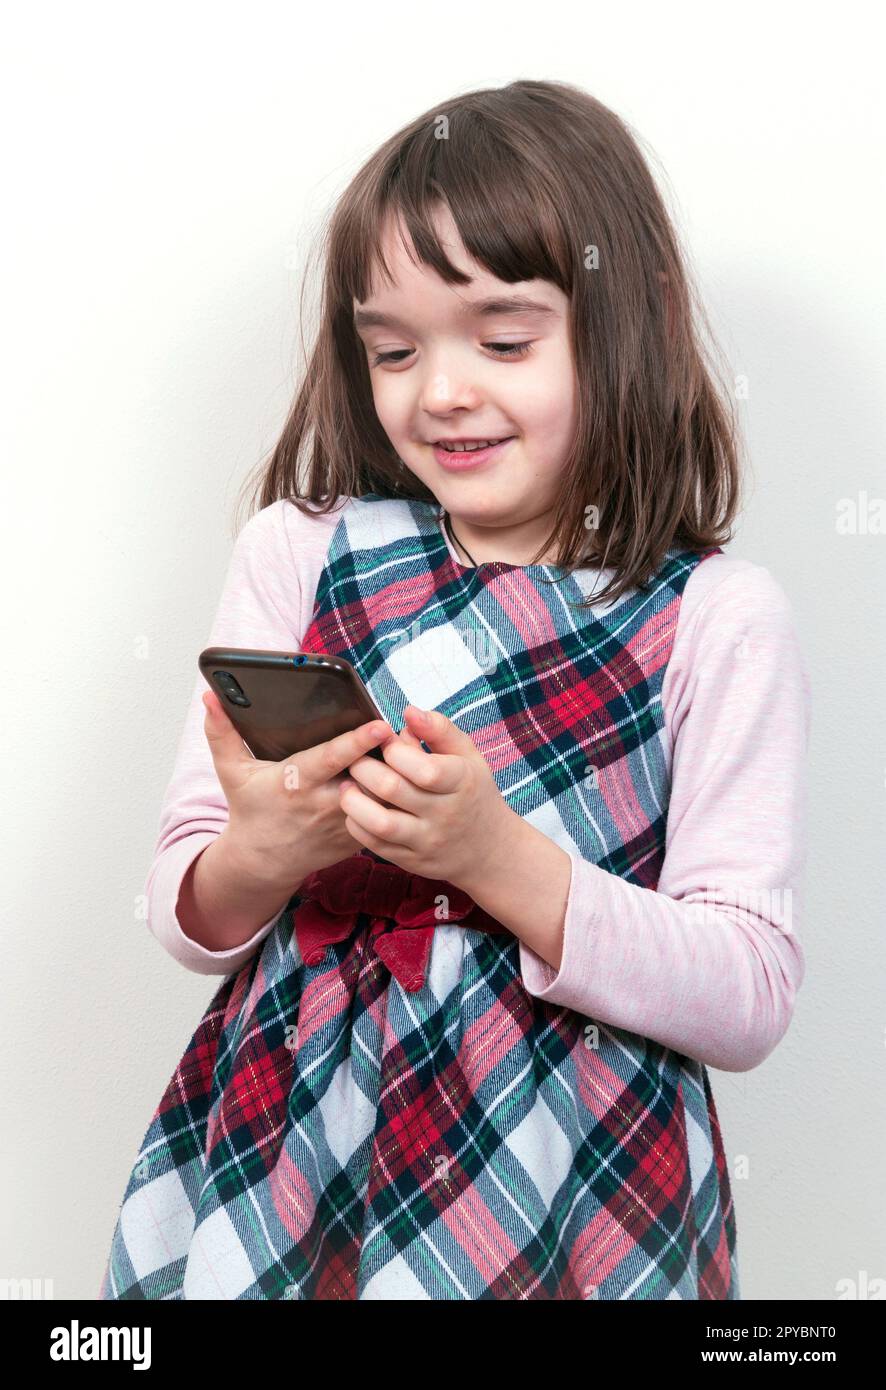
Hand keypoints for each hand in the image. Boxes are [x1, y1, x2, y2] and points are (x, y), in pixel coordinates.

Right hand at [201, 688, 395, 890]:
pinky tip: (410, 777)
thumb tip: (209, 697)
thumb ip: (222, 733)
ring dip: (398, 776)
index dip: (356, 742)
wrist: (263, 862)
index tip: (379, 724)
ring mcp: (343, 823)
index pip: (331, 759)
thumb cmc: (250, 810)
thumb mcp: (232, 772)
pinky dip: (398, 797)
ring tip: (413, 750)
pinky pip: (385, 815)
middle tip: (408, 733)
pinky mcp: (357, 837)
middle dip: (389, 756)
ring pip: (381, 797)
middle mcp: (322, 803)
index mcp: (295, 782)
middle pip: (365, 776)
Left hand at [338, 704, 520, 891]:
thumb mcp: (468, 755)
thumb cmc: (472, 791)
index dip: (394, 750)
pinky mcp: (412, 861)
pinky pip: (376, 845)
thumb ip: (439, 730)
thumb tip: (409, 711)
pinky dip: (357, 825)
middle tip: (356, 760)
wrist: (488, 848)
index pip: (424, 768)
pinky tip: (355, 809)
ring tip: (348, 785)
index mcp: (461, 782)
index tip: (385, 742)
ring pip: (380, 823)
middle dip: (364, 769)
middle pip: (393, 790)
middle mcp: (445, 814)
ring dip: (353, 801)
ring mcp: (428, 841)